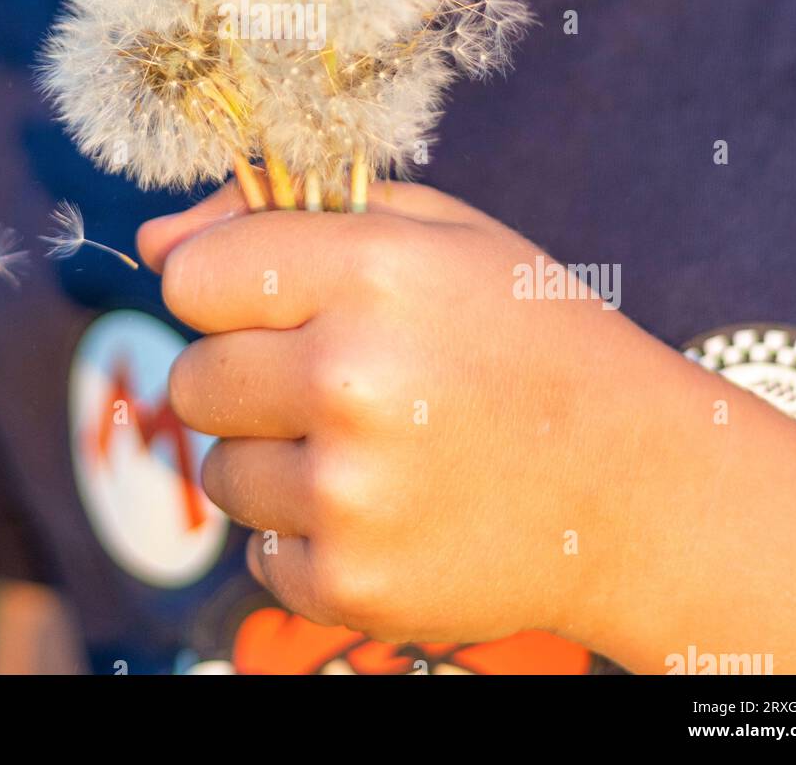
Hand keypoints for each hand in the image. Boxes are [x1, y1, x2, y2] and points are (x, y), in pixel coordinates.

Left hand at [137, 179, 681, 649]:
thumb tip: (153, 243)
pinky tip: (390, 509)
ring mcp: (351, 490)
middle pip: (192, 378)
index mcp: (372, 270)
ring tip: (375, 449)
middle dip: (245, 378)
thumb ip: (287, 215)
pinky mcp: (355, 581)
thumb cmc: (529, 336)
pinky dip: (308, 537)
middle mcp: (352, 376)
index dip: (230, 291)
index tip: (276, 304)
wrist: (641, 488)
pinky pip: (260, 552)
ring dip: (275, 460)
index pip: (192, 279)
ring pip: (218, 470)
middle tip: (335, 382)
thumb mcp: (435, 236)